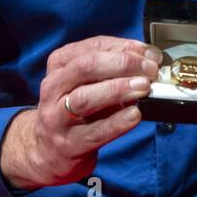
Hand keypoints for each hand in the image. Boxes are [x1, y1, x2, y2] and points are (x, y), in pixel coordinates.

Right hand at [0, 35, 160, 190]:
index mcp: (59, 65)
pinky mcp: (68, 144)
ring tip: (143, 87)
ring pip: (84, 97)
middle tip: (149, 70)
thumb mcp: (87, 82)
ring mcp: (57, 117)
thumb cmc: (74, 110)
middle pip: (86, 67)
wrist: (48, 150)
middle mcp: (54, 88)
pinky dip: (117, 122)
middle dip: (123, 64)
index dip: (125, 47)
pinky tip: (134, 115)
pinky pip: (94, 132)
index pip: (93, 46)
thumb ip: (113, 69)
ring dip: (118, 89)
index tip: (149, 53)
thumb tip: (147, 58)